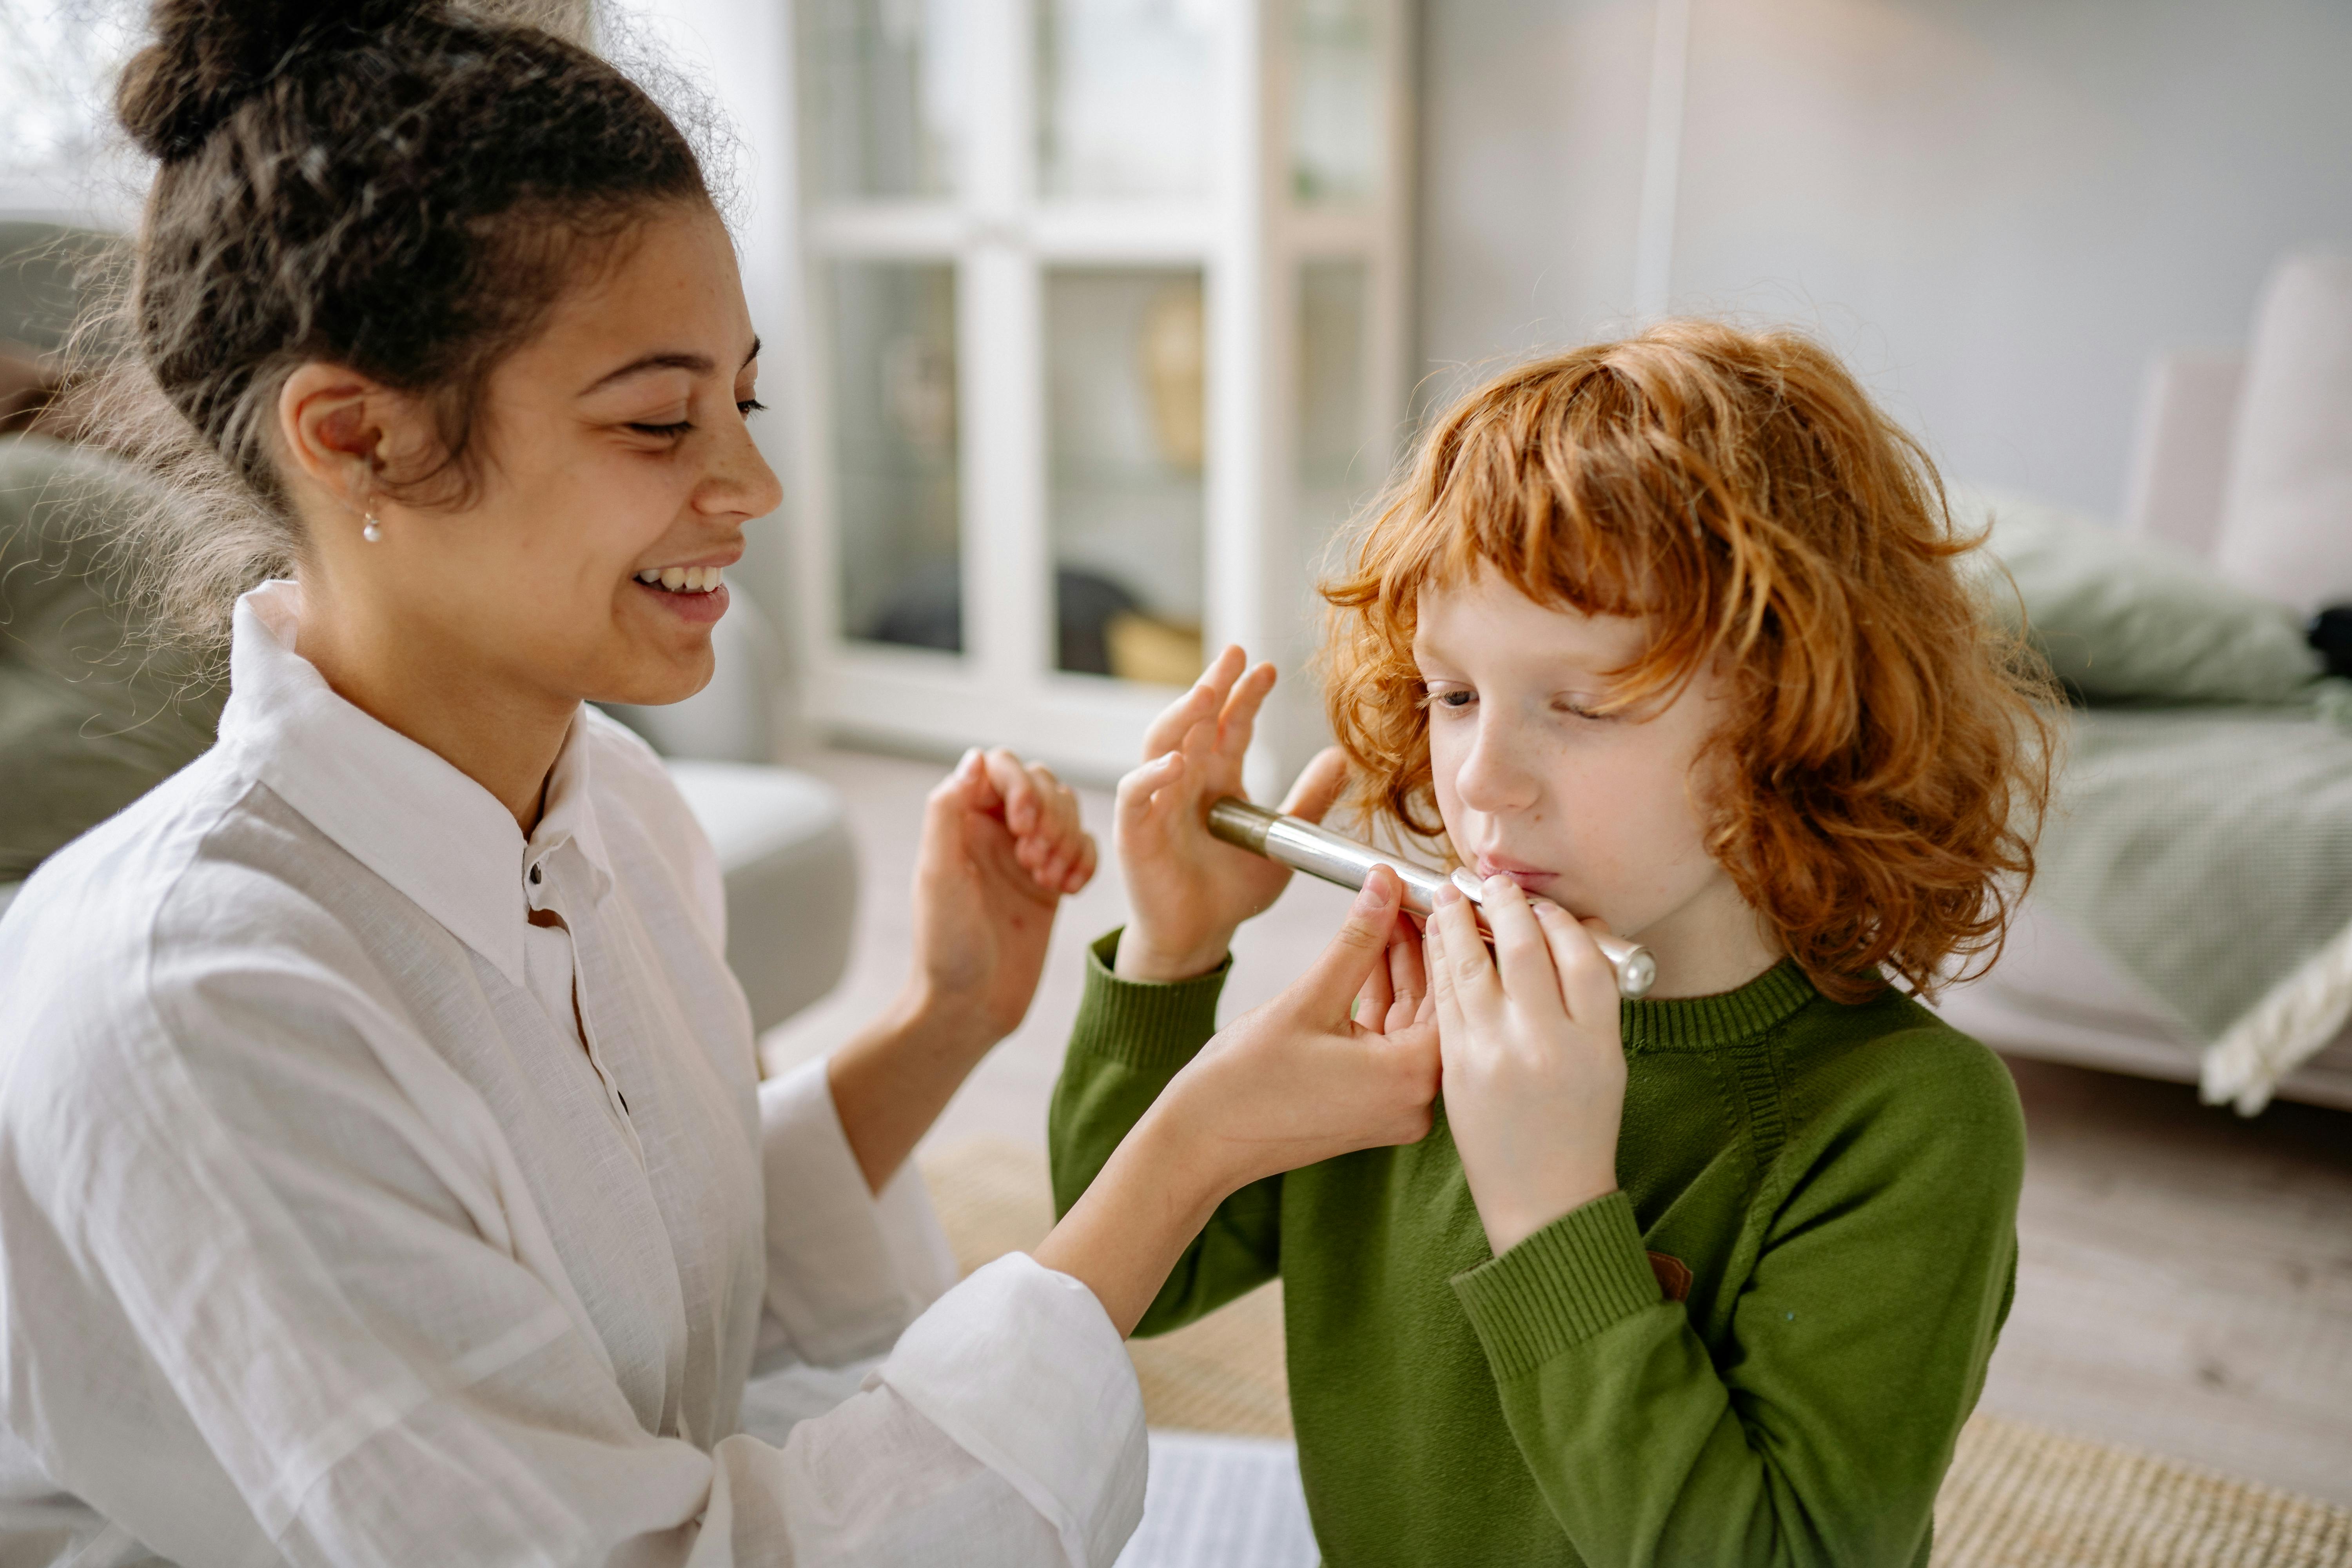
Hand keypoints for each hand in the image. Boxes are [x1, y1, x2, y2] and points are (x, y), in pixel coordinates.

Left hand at [907, 746, 1095, 1047]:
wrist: (971, 1006)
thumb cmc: (946, 946)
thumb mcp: (938, 875)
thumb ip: (947, 811)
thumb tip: (975, 758)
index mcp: (961, 821)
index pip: (1000, 767)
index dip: (1021, 785)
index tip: (1023, 826)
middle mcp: (994, 831)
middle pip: (1041, 782)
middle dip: (1049, 814)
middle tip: (1035, 860)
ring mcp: (1025, 856)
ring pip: (1066, 811)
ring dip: (1067, 838)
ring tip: (1047, 879)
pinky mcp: (1051, 883)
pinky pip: (1084, 847)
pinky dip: (1085, 861)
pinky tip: (1068, 891)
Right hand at [1114, 645, 1349, 980]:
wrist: (1199, 936)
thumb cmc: (1233, 890)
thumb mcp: (1281, 841)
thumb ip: (1308, 801)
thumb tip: (1341, 758)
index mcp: (1218, 777)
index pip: (1230, 723)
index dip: (1245, 695)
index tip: (1267, 669)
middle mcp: (1185, 780)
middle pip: (1194, 719)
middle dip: (1213, 685)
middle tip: (1235, 654)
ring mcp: (1156, 801)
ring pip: (1160, 743)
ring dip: (1182, 714)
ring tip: (1207, 692)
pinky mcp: (1135, 831)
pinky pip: (1134, 793)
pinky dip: (1151, 776)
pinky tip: (1176, 762)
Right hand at [1153, 866, 1438, 1195]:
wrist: (1200, 1141)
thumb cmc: (1245, 1084)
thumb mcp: (1309, 998)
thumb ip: (1356, 940)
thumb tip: (1384, 885)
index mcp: (1409, 1079)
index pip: (1451, 994)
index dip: (1441, 935)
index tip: (1430, 893)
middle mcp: (1413, 1101)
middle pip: (1432, 1008)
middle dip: (1416, 949)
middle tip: (1402, 896)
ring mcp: (1390, 1107)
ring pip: (1407, 1022)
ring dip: (1394, 971)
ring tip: (1382, 915)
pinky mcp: (1368, 1106)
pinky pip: (1385, 1043)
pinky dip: (1377, 1002)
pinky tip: (1366, 957)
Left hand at [1424, 876, 1626, 1256]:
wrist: (1543, 1201)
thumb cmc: (1578, 1130)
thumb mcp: (1605, 1067)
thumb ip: (1588, 1007)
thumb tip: (1571, 936)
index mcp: (1595, 1042)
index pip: (1583, 956)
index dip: (1561, 921)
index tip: (1545, 905)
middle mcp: (1547, 1043)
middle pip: (1528, 950)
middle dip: (1507, 905)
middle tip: (1493, 880)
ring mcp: (1497, 1055)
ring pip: (1476, 966)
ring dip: (1459, 922)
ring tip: (1449, 894)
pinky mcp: (1458, 1068)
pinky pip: (1446, 998)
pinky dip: (1439, 960)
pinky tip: (1435, 939)